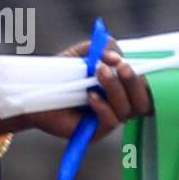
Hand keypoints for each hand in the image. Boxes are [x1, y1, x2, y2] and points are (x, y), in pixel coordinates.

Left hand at [19, 37, 152, 142]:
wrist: (34, 93)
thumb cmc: (60, 73)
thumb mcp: (82, 54)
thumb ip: (102, 47)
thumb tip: (117, 56)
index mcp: (120, 87)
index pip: (144, 87)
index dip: (141, 77)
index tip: (124, 62)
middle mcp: (118, 105)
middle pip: (142, 101)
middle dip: (133, 82)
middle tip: (120, 66)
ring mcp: (107, 119)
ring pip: (127, 110)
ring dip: (116, 89)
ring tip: (98, 73)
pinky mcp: (95, 132)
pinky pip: (111, 122)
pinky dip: (103, 106)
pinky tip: (90, 96)